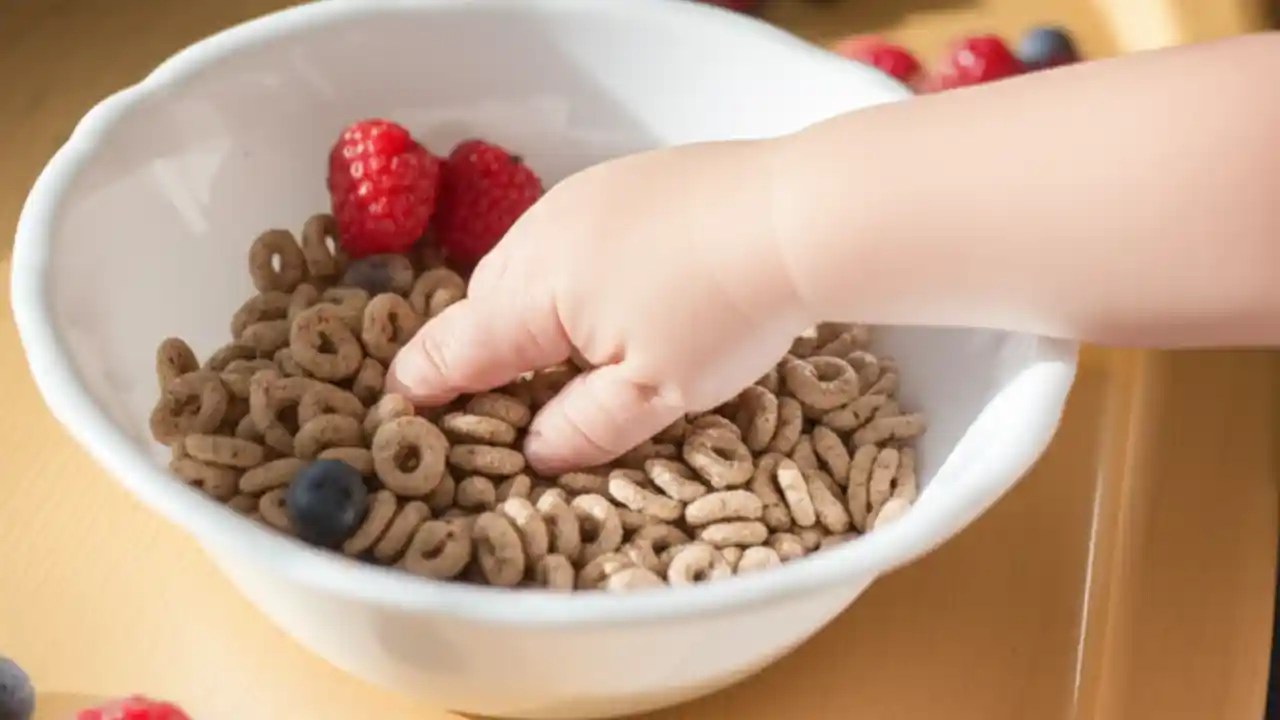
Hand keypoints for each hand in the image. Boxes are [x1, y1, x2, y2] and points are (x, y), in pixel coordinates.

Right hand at [386, 139, 812, 474]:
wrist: (798, 216)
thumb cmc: (723, 311)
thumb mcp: (655, 392)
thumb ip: (585, 426)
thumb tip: (536, 450)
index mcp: (534, 291)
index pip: (458, 346)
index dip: (425, 381)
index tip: (398, 403)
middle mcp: (543, 234)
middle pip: (487, 299)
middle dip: (479, 345)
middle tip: (489, 390)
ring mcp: (586, 196)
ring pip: (529, 261)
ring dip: (527, 304)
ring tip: (553, 346)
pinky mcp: (628, 178)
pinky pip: (570, 232)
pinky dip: (570, 269)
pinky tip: (610, 290)